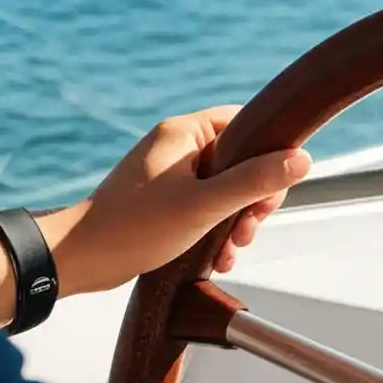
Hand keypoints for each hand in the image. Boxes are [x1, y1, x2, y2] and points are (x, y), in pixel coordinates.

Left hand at [43, 106, 311, 294]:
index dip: (268, 152)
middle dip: (253, 199)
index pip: (245, 123)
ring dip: (237, 222)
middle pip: (241, 161)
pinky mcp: (166, 201)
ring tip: (231, 250)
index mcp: (184, 133)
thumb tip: (303, 160)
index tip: (273, 187)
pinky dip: (217, 231)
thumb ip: (254, 181)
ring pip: (227, 189)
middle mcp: (178, 148)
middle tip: (249, 228)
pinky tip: (217, 257)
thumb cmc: (135, 227)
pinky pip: (207, 207)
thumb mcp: (204, 205)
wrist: (80, 259)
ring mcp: (171, 175)